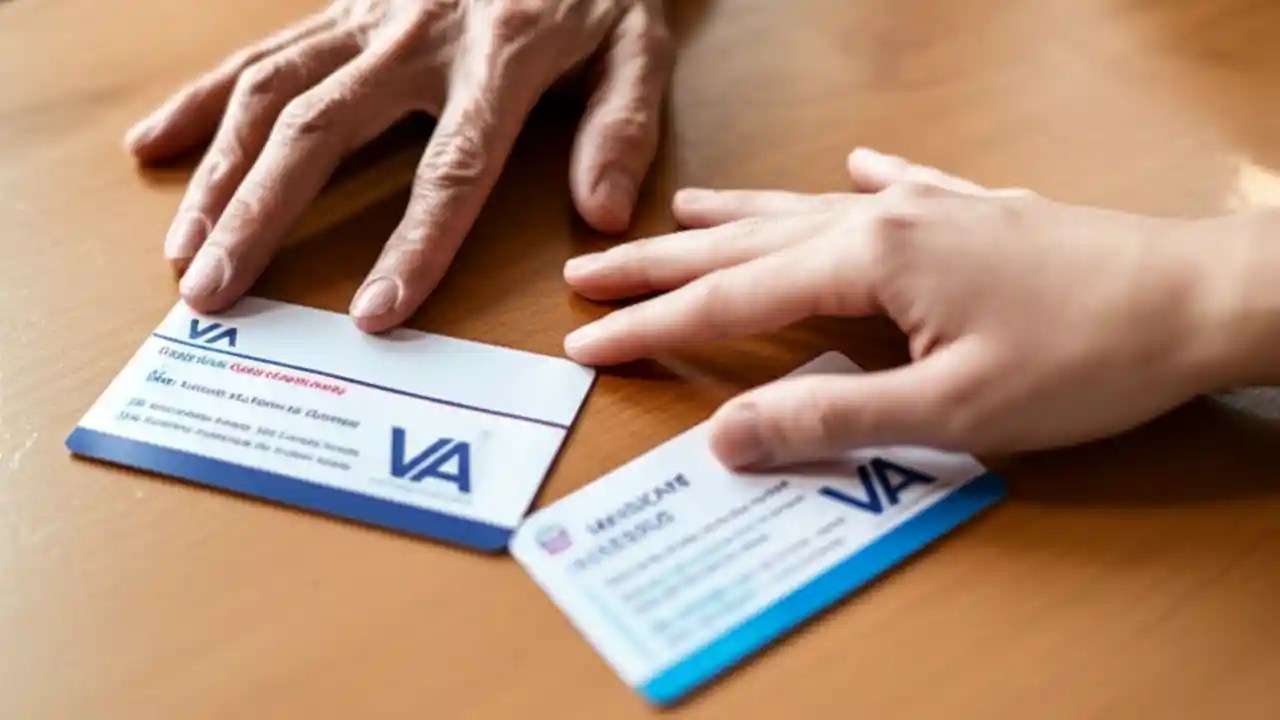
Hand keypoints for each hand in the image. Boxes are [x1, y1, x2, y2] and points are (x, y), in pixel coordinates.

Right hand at [126, 0, 672, 330]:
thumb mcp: (637, 47)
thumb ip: (620, 128)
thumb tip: (601, 214)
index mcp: (501, 57)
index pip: (451, 168)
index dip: (413, 244)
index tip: (372, 313)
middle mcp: (418, 35)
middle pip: (321, 129)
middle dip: (261, 215)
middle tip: (212, 291)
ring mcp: (369, 16)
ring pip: (272, 91)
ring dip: (219, 171)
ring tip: (183, 248)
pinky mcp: (342, 6)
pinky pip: (261, 50)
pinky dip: (203, 98)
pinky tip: (157, 146)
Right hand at [562, 148, 1240, 467]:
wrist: (1199, 298)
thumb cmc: (1084, 360)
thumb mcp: (951, 410)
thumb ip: (830, 421)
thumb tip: (725, 436)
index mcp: (869, 261)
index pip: (729, 300)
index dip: (650, 326)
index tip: (586, 340)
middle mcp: (886, 220)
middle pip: (746, 242)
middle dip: (661, 262)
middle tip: (588, 269)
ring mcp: (933, 208)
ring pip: (806, 208)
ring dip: (736, 215)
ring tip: (677, 210)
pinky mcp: (978, 213)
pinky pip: (900, 186)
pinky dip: (861, 181)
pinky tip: (853, 165)